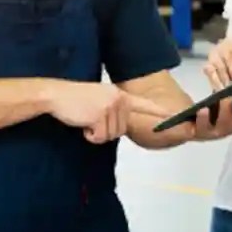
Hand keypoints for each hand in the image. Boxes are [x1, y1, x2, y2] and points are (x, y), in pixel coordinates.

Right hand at [46, 81, 171, 143]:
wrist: (57, 94)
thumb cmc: (77, 100)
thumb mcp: (101, 100)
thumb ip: (115, 110)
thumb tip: (121, 126)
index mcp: (121, 95)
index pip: (145, 105)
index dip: (160, 113)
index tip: (174, 117)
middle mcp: (119, 100)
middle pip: (120, 130)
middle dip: (104, 130)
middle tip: (90, 118)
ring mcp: (111, 107)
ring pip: (110, 135)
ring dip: (96, 133)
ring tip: (85, 118)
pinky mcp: (100, 116)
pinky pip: (99, 138)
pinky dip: (89, 135)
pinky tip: (82, 122)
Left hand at [190, 83, 231, 140]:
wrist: (188, 126)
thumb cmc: (214, 107)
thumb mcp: (229, 89)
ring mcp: (219, 130)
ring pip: (225, 122)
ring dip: (226, 110)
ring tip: (226, 98)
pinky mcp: (202, 133)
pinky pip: (202, 127)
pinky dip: (203, 119)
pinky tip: (203, 109)